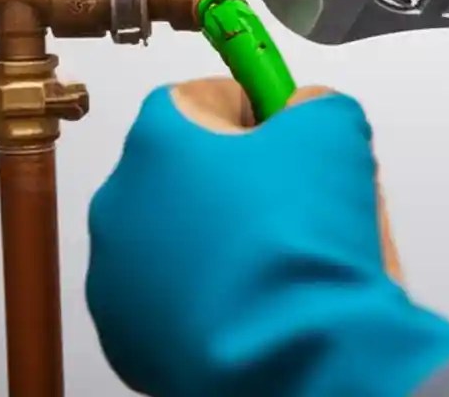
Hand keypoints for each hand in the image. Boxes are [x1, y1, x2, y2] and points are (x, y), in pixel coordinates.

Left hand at [86, 78, 448, 396]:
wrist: (293, 350)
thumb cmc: (301, 246)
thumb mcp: (334, 131)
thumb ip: (312, 103)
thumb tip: (307, 111)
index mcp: (158, 137)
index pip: (204, 98)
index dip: (258, 115)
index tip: (286, 137)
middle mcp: (120, 199)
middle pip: (186, 170)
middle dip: (236, 183)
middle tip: (291, 208)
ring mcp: (115, 270)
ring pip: (175, 236)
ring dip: (218, 241)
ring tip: (273, 264)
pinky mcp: (123, 330)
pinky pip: (167, 297)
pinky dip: (203, 297)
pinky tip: (249, 304)